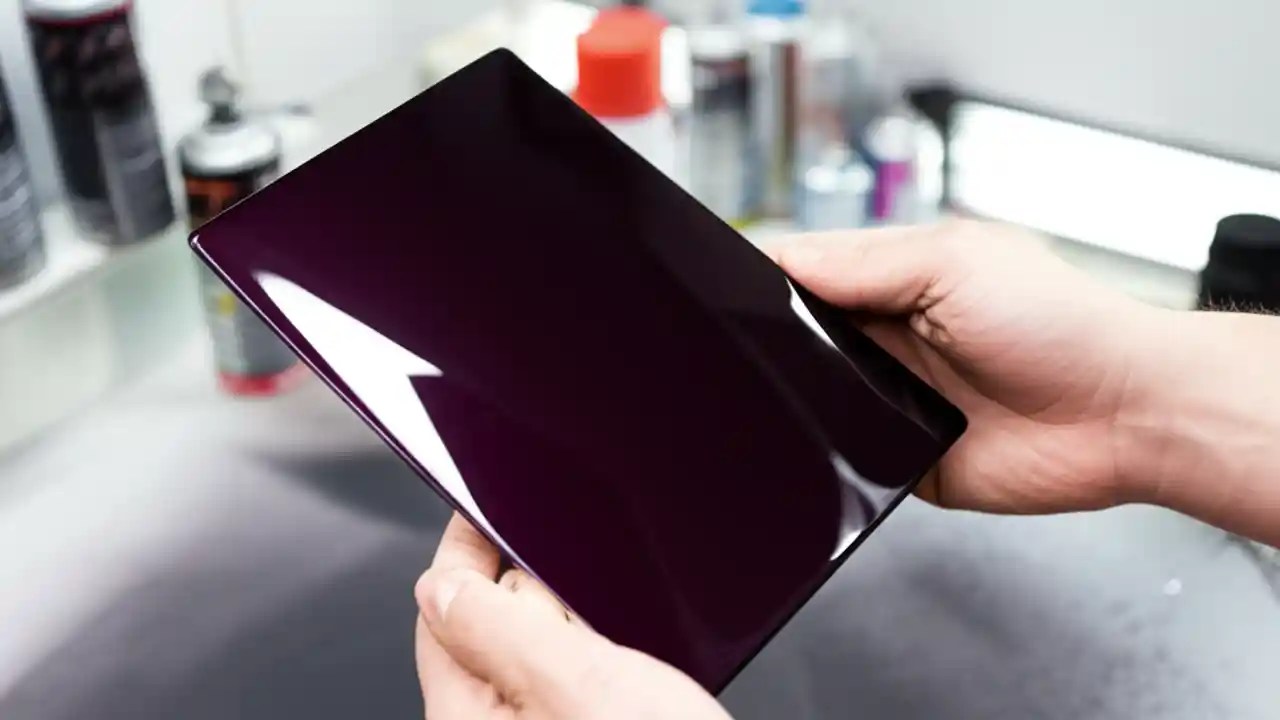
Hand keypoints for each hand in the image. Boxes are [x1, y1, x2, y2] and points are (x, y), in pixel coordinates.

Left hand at [415, 513, 731, 719]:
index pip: (439, 616)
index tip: (479, 507)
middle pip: (482, 633)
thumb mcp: (578, 685)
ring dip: (564, 622)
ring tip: (599, 612)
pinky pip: (570, 686)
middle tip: (559, 557)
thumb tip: (441, 585)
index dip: (460, 552)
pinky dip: (592, 656)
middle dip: (519, 587)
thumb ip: (498, 628)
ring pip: (533, 657)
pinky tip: (625, 658)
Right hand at [772, 220, 1160, 513]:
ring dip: (801, 394)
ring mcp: (891, 397)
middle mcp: (888, 336)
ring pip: (812, 395)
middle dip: (775, 338)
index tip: (729, 286)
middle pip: (798, 333)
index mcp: (895, 279)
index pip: (808, 272)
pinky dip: (827, 452)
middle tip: (755, 344)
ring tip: (796, 388)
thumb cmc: (1062, 323)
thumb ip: (864, 263)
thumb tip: (783, 259)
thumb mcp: (954, 262)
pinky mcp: (900, 456)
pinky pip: (843, 456)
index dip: (768, 276)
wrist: (1122, 414)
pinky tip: (825, 439)